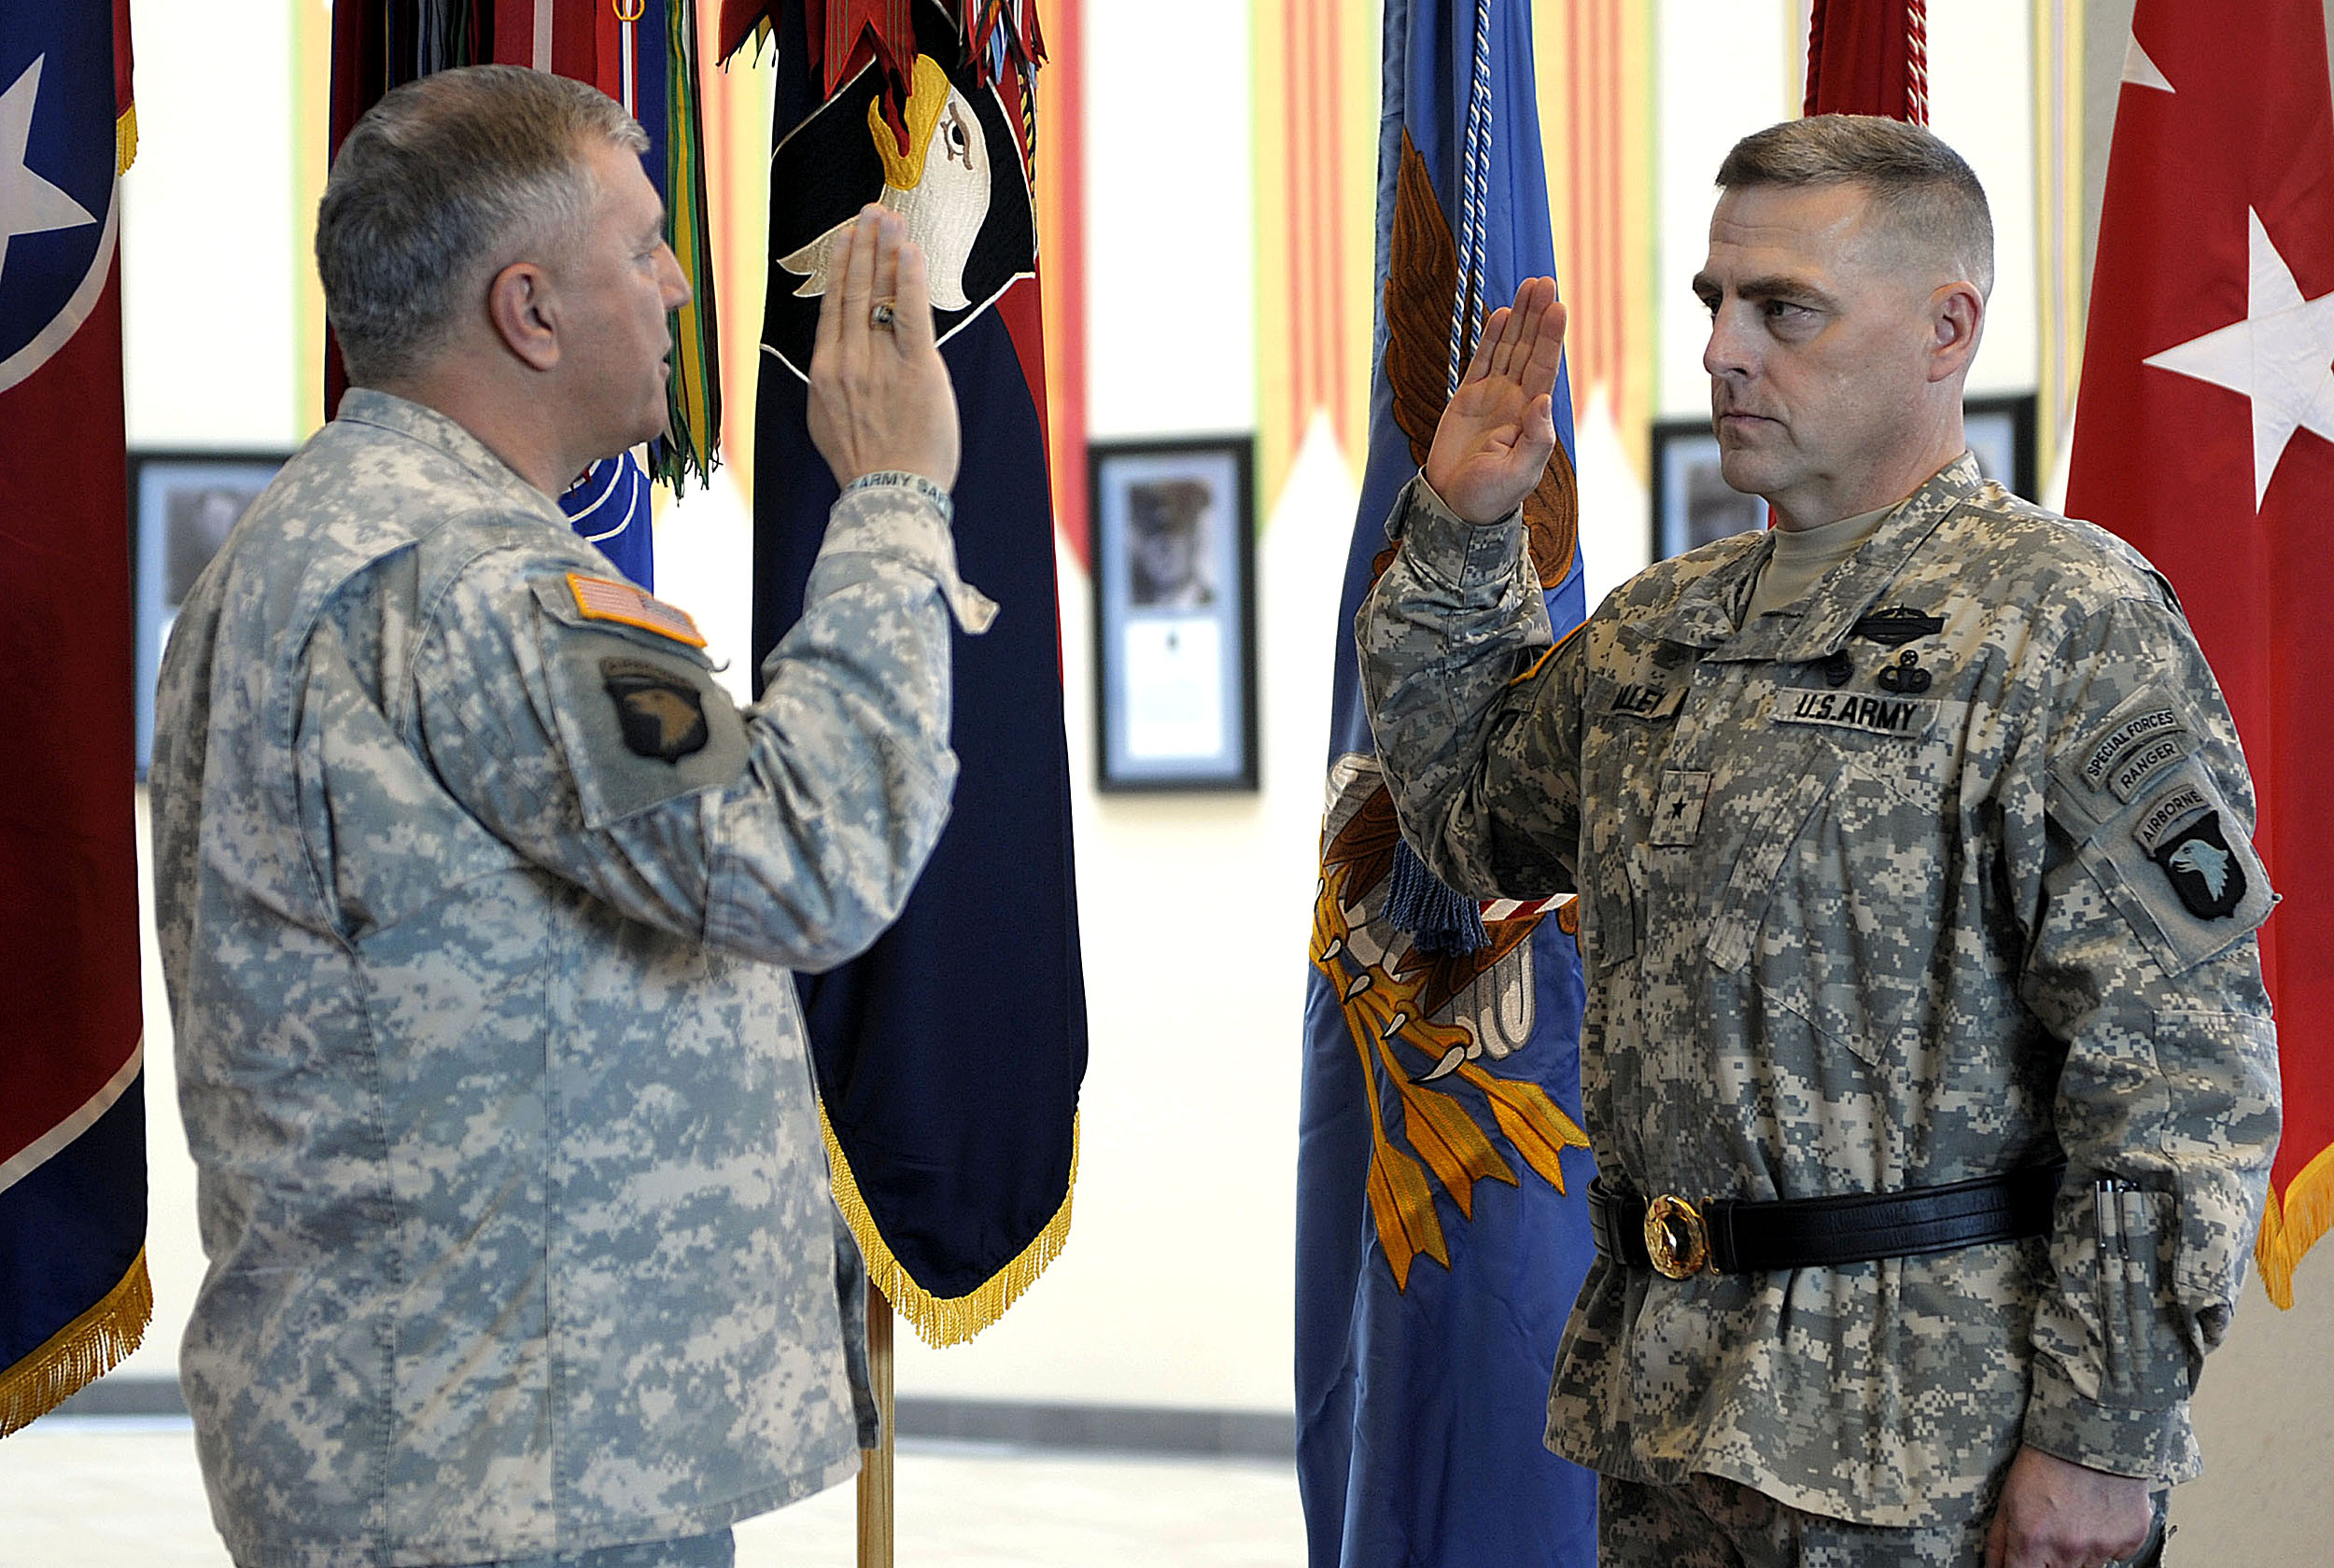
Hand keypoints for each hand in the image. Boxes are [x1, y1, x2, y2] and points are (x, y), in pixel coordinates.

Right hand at [807, 205, 960, 490]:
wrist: (888, 496)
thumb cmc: (867, 470)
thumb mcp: (829, 425)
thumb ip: (833, 389)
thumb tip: (836, 368)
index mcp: (825, 372)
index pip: (833, 307)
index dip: (841, 269)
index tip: (845, 240)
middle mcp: (846, 360)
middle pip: (852, 290)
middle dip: (861, 246)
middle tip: (868, 212)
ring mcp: (879, 362)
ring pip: (879, 294)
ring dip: (884, 249)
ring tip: (887, 218)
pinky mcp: (915, 367)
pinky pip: (910, 311)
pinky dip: (909, 277)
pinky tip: (909, 249)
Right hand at [1421, 278, 1566, 524]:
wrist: (1455, 506)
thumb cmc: (1491, 496)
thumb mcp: (1520, 474)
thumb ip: (1536, 440)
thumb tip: (1542, 401)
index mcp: (1532, 416)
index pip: (1545, 368)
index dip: (1551, 337)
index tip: (1557, 307)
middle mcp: (1515, 400)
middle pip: (1530, 349)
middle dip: (1537, 316)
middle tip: (1544, 282)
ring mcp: (1492, 397)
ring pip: (1508, 348)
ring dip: (1519, 319)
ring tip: (1529, 287)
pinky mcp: (1466, 399)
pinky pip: (1481, 361)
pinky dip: (1491, 338)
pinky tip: (1501, 314)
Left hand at [1982, 1446, 2155, 1567]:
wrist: (2092, 1430)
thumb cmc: (2045, 1459)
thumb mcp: (2008, 1496)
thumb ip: (1999, 1541)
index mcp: (2032, 1540)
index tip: (2024, 1559)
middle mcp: (2068, 1549)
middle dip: (2051, 1561)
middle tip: (2053, 1528)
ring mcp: (2102, 1547)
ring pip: (2089, 1567)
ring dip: (2080, 1550)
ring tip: (2076, 1514)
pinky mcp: (2132, 1539)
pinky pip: (2117, 1554)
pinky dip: (2108, 1539)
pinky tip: (2099, 1511)